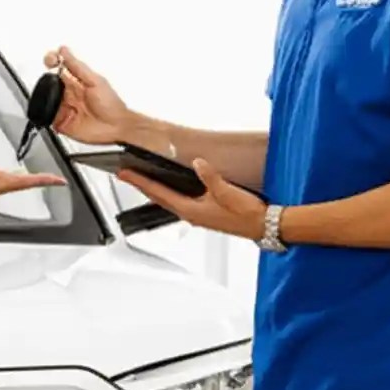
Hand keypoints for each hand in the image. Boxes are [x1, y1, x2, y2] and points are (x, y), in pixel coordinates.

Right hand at [0, 156, 65, 202]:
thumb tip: (8, 178)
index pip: (25, 183)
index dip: (43, 181)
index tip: (58, 180)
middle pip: (24, 184)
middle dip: (40, 181)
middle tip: (55, 179)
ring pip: (16, 184)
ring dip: (30, 181)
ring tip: (43, 178)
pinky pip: (6, 183)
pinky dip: (18, 180)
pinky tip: (18, 176)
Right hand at [42, 45, 130, 144]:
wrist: (117, 127)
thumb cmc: (111, 104)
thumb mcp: (95, 81)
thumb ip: (78, 67)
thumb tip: (65, 51)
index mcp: (77, 82)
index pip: (59, 68)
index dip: (52, 61)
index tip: (52, 59)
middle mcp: (69, 95)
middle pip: (50, 83)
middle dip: (45, 79)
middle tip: (50, 79)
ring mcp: (65, 109)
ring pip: (47, 100)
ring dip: (45, 97)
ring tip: (53, 96)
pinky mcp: (63, 123)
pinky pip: (49, 118)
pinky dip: (47, 115)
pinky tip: (52, 110)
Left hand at [117, 158, 266, 239]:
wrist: (263, 226)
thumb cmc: (247, 215)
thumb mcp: (226, 192)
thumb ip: (210, 177)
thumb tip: (197, 164)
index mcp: (191, 211)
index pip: (159, 193)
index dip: (140, 182)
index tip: (125, 174)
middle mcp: (191, 215)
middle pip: (160, 198)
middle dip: (143, 185)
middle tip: (127, 175)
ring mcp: (198, 216)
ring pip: (169, 201)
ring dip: (156, 190)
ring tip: (144, 179)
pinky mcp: (206, 214)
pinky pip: (181, 202)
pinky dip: (171, 193)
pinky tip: (173, 188)